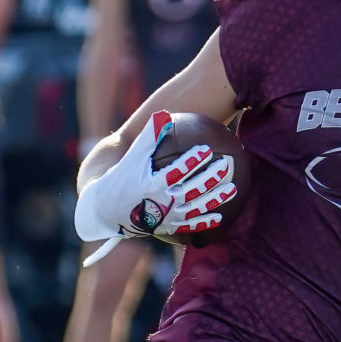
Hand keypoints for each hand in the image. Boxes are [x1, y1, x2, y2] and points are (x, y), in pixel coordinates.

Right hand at [74, 112, 237, 259]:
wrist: (107, 211)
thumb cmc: (121, 178)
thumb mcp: (132, 157)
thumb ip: (149, 137)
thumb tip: (165, 114)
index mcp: (153, 184)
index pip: (177, 171)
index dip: (192, 161)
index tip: (206, 149)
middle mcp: (162, 202)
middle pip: (192, 189)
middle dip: (211, 177)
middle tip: (226, 165)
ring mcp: (167, 217)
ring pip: (196, 208)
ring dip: (216, 198)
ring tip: (233, 188)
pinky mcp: (168, 227)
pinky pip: (189, 226)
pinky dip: (205, 222)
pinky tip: (220, 216)